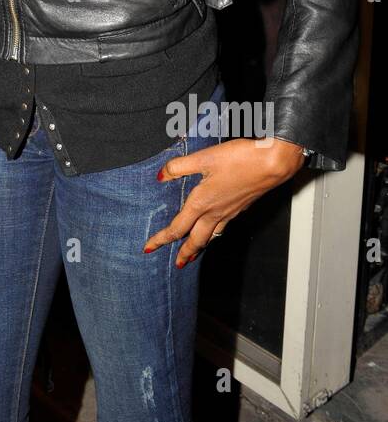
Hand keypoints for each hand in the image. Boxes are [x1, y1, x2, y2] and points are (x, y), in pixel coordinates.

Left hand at [143, 136, 305, 267]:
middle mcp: (215, 212)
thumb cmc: (240, 159)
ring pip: (212, 235)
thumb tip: (160, 176)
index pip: (177, 228)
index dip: (161, 239)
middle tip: (177, 264)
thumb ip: (178, 167)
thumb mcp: (203, 158)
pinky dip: (214, 233)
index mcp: (201, 203)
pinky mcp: (241, 207)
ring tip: (194, 252)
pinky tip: (216, 228)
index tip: (148, 248)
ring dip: (200, 246)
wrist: (272, 164)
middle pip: (196, 240)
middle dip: (185, 253)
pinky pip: (223, 227)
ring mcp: (230, 212)